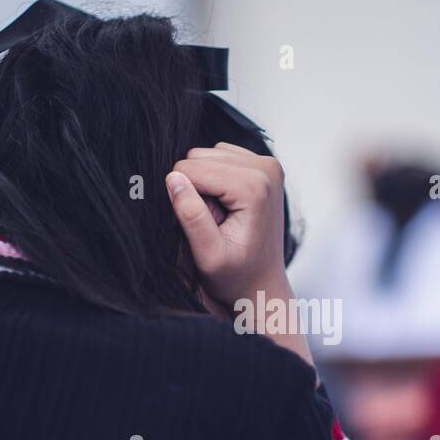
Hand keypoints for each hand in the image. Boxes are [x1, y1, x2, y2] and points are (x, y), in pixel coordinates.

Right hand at [165, 143, 286, 308]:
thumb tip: (172, 178)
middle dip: (195, 189)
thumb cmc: (236, 277)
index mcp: (254, 186)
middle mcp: (266, 167)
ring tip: (218, 217)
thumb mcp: (208, 256)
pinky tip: (225, 206)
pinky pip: (219, 157)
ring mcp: (267, 163)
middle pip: (198, 157)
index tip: (203, 226)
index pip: (190, 169)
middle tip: (211, 223)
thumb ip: (191, 216)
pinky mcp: (262, 165)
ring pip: (206, 155)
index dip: (183, 198)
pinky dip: (214, 180)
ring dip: (203, 184)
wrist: (262, 285)